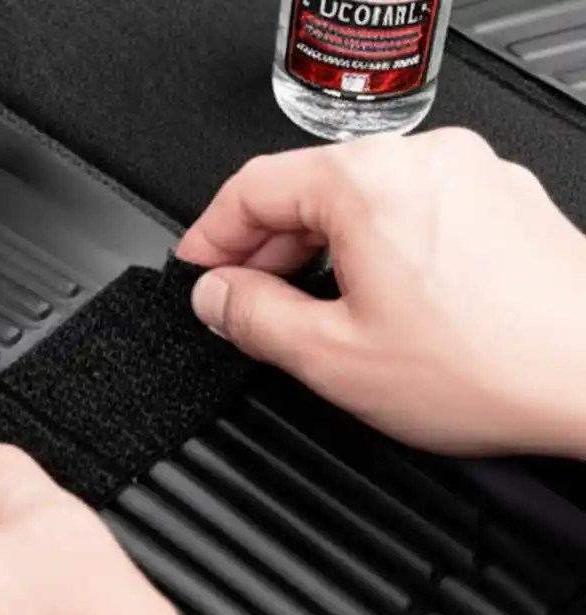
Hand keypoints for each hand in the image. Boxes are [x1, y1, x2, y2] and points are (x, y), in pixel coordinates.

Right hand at [178, 128, 585, 457]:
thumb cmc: (490, 367)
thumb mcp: (333, 358)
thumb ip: (253, 318)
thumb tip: (216, 295)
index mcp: (368, 182)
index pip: (253, 187)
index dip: (209, 234)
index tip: (197, 269)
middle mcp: (423, 159)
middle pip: (308, 186)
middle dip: (264, 245)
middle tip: (239, 300)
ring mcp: (471, 174)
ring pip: (361, 197)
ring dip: (318, 245)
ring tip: (305, 307)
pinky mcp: (504, 201)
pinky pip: (412, 207)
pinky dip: (374, 244)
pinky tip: (373, 299)